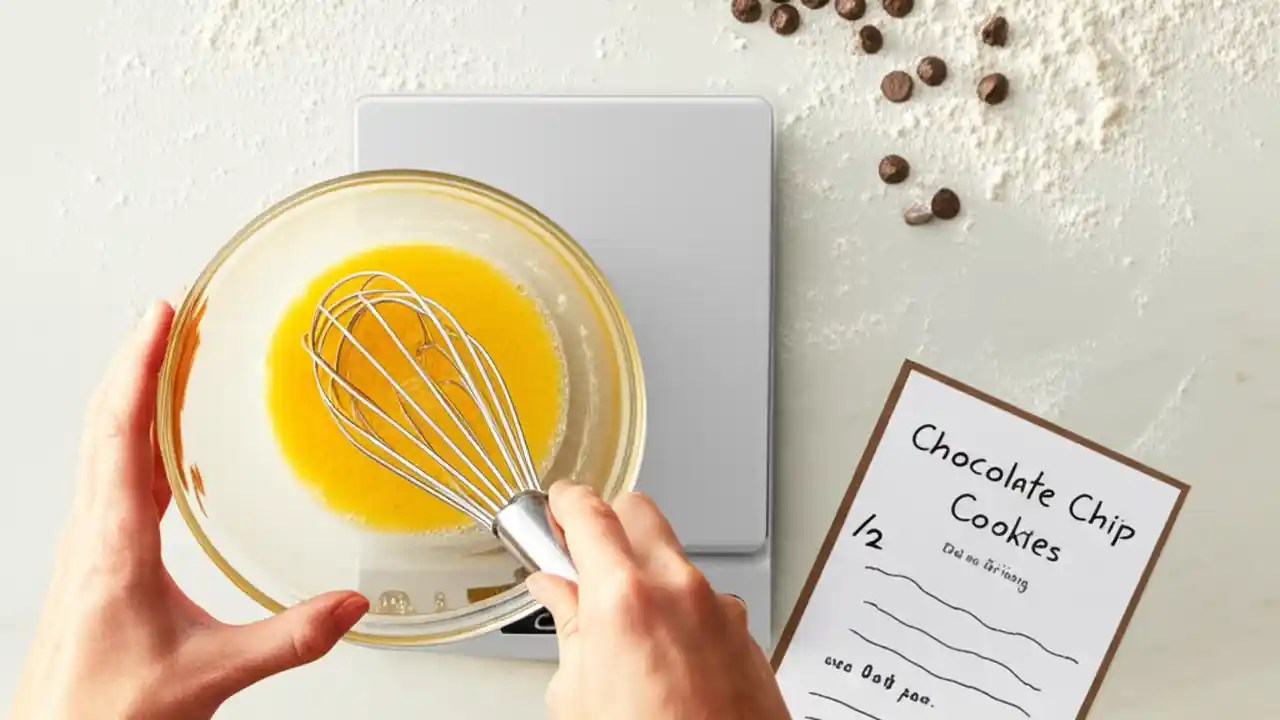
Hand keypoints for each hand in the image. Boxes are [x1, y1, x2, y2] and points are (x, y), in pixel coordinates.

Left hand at [9, 302, 369, 719]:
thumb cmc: (105, 715)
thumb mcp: (209, 675)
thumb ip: (289, 638)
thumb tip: (350, 604)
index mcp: (111, 546)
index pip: (120, 431)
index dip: (139, 366)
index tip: (159, 316)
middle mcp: (89, 537)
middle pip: (101, 424)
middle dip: (133, 361)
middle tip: (165, 316)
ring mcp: (85, 549)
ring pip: (98, 448)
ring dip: (127, 395)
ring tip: (160, 359)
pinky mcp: (92, 564)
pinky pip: (107, 479)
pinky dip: (129, 439)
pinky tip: (156, 444)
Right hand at [527, 483, 788, 719]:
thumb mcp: (577, 696)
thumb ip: (568, 626)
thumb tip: (556, 592)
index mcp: (625, 597)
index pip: (590, 512)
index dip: (566, 501)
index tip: (557, 505)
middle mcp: (679, 589)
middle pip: (640, 511)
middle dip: (610, 523)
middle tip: (586, 556)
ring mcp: (718, 608)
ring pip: (675, 556)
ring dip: (648, 572)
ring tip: (625, 624)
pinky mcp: (744, 631)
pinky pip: (705, 597)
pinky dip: (682, 608)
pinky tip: (665, 653)